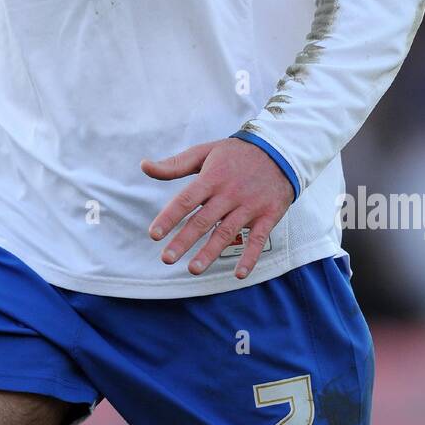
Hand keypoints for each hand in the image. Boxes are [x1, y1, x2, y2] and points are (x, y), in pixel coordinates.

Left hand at [140, 138, 294, 279]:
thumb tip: (144, 166)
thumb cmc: (235, 154)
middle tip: (166, 259)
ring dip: (210, 252)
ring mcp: (250, 205)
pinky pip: (258, 239)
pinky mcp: (268, 214)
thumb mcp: (204, 152)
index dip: (169, 217)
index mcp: (212, 178)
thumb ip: (175, 164)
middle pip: (203, 220)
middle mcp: (229, 193)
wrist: (280, 150)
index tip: (153, 234)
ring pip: (227, 232)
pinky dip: (250, 257)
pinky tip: (239, 274)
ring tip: (193, 269)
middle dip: (184, 240)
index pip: (186, 200)